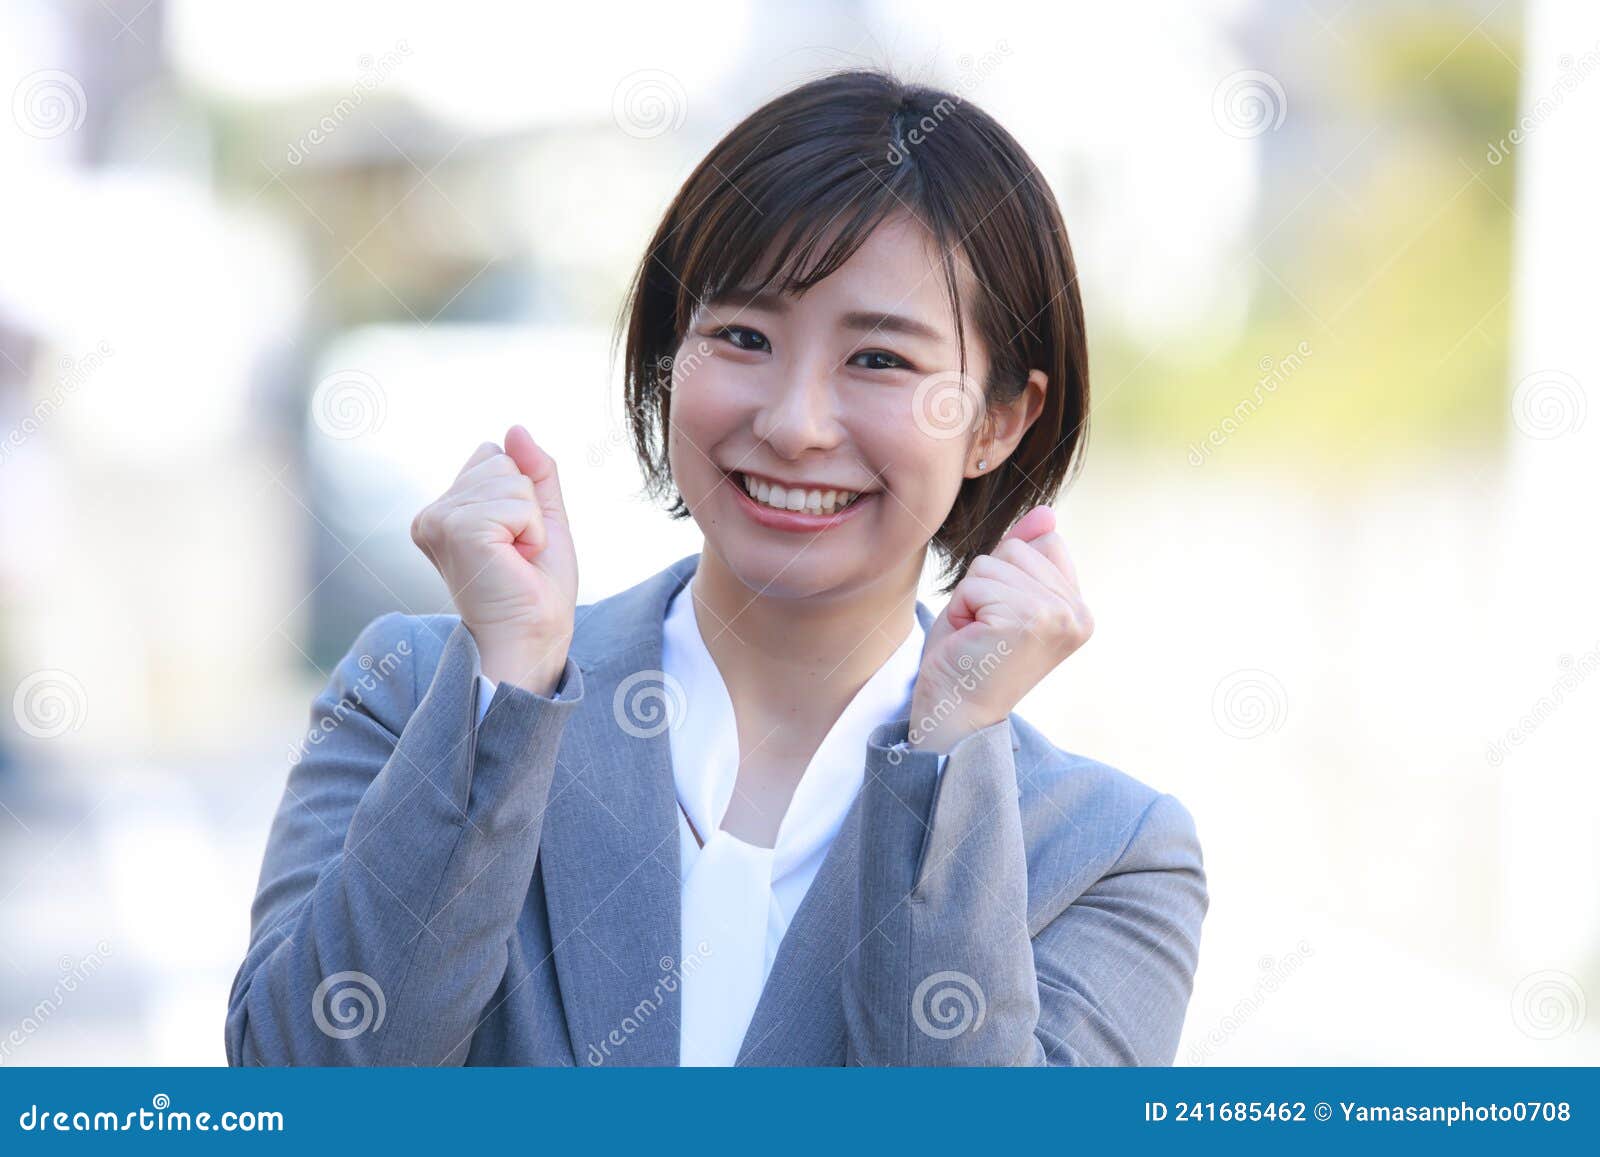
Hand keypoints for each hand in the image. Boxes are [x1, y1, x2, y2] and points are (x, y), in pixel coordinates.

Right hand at [410, 426, 577, 695]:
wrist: (531, 636)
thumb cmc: (535, 589)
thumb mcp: (542, 518)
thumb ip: (533, 472)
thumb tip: (516, 428)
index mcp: (445, 511)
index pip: (492, 456)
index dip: (521, 496)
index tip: (514, 541)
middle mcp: (433, 514)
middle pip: (501, 461)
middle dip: (527, 507)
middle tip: (517, 554)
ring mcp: (440, 520)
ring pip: (511, 479)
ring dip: (531, 522)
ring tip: (515, 559)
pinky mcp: (457, 529)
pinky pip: (518, 502)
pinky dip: (531, 531)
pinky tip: (514, 561)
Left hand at [908, 505, 1092, 753]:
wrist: (952, 714)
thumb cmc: (969, 657)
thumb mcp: (999, 595)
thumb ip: (1024, 554)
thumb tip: (1047, 513)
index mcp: (1079, 608)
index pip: (1040, 544)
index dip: (1004, 577)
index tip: (1001, 623)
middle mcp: (1078, 612)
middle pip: (1016, 549)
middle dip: (986, 585)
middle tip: (985, 631)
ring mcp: (1058, 615)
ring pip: (994, 562)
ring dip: (972, 597)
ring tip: (978, 636)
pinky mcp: (1029, 618)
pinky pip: (977, 581)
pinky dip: (962, 607)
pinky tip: (971, 639)